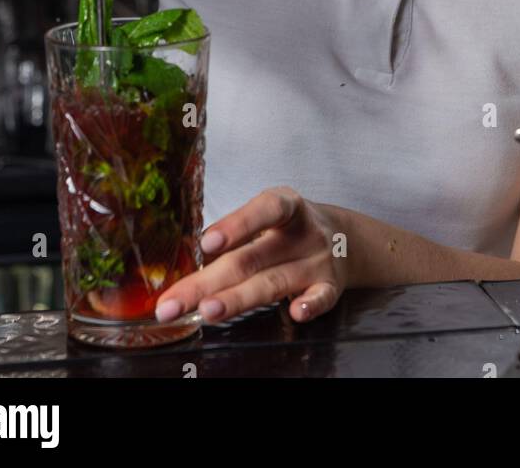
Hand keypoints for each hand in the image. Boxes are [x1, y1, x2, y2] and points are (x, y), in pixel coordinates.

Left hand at [156, 186, 346, 325]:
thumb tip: (190, 262)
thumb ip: (237, 235)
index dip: (236, 225)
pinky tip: (295, 313)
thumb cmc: (290, 230)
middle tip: (174, 302)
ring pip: (274, 283)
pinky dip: (310, 306)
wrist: (345, 240)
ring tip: (207, 311)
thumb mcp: (269, 219)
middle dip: (208, 281)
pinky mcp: (331, 286)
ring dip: (239, 299)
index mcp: (286, 206)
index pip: (264, 210)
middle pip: (252, 258)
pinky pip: (321, 298)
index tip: (206, 242)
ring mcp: (318, 260)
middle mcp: (303, 232)